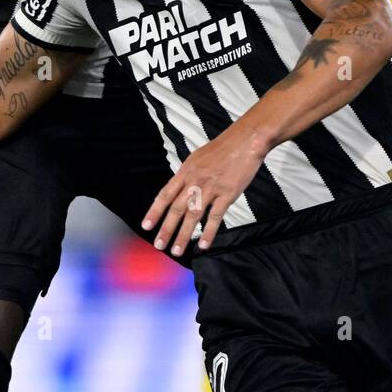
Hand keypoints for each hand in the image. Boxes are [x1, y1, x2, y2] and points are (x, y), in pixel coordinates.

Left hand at [142, 127, 267, 255]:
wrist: (245, 140)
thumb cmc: (223, 149)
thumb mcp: (197, 158)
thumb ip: (188, 175)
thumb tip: (179, 190)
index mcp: (185, 171)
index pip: (165, 195)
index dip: (154, 212)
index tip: (146, 226)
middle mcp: (194, 181)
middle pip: (176, 208)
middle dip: (166, 229)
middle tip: (159, 245)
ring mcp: (211, 188)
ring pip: (193, 215)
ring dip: (183, 235)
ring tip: (176, 251)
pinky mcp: (227, 193)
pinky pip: (215, 216)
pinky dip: (209, 232)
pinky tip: (203, 245)